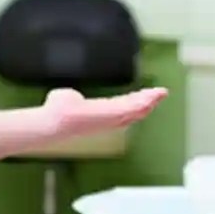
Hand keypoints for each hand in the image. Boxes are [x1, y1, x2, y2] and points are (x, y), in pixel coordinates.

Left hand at [42, 86, 167, 138]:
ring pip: (135, 109)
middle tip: (161, 94)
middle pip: (133, 111)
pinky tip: (153, 95)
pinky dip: (144, 101)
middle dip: (147, 102)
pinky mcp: (112, 113)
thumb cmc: (56, 114)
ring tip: (161, 93)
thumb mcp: (68, 100)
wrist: (53, 120)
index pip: (121, 110)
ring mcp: (111, 118)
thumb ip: (72, 98)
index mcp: (99, 117)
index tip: (145, 97)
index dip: (134, 103)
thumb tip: (70, 96)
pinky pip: (132, 106)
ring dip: (149, 101)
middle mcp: (107, 120)